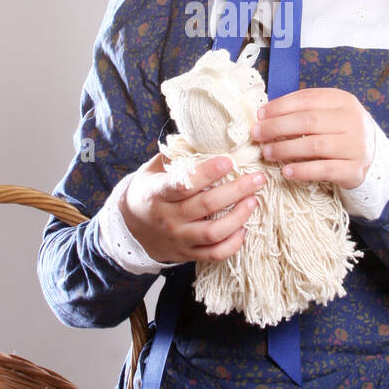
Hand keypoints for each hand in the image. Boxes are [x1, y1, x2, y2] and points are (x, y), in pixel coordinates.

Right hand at [118, 152, 267, 264]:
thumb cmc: (149, 192)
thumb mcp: (152, 170)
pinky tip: (244, 229)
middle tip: (258, 178)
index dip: (207, 173)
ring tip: (253, 201)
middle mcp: (168, 218)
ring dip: (238, 217)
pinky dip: (232, 244)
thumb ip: (176, 156)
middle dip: (236, 190)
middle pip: (206, 205)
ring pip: (213, 233)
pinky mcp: (187, 254)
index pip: (184, 184)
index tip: (229, 160)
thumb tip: (203, 134)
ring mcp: (178, 238)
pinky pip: (213, 254)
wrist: (130, 228)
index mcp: (158, 193)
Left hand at [249, 88, 375, 189]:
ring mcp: (355, 146)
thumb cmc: (340, 131)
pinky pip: (324, 170)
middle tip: (257, 134)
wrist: (372, 155)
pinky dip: (302, 171)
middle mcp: (352, 120)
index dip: (280, 107)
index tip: (260, 115)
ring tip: (267, 153)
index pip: (307, 99)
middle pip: (308, 121)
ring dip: (285, 149)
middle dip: (277, 127)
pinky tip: (286, 171)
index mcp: (343, 101)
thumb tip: (266, 113)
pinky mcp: (354, 169)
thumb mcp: (328, 112)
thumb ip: (302, 109)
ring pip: (314, 145)